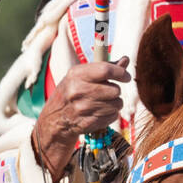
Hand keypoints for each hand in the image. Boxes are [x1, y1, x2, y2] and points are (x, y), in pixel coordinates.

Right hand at [33, 57, 130, 180]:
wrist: (55, 117)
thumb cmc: (73, 91)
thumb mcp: (82, 75)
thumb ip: (105, 67)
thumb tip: (126, 60)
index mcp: (76, 74)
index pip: (105, 70)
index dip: (121, 73)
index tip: (126, 76)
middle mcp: (78, 91)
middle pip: (115, 90)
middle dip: (116, 91)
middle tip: (109, 91)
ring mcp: (83, 109)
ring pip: (117, 104)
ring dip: (115, 103)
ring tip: (104, 102)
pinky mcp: (89, 122)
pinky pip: (113, 116)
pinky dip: (111, 114)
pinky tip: (100, 112)